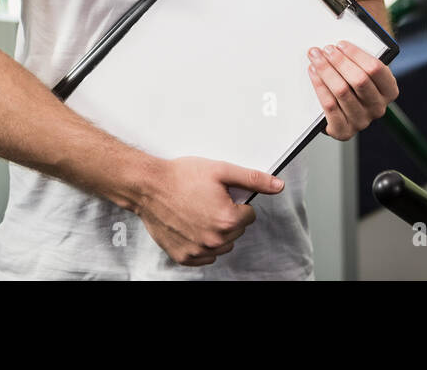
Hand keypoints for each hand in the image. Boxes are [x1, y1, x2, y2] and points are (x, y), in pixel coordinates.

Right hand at [135, 156, 284, 265]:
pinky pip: (204, 256)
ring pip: (223, 244)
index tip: (220, 194)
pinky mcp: (184, 257)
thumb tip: (277, 186)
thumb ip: (252, 179)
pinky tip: (191, 226)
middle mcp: (215, 240)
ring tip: (199, 212)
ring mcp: (198, 251)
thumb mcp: (221, 170)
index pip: (249, 215)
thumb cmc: (180, 177)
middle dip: (227, 216)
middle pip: (236, 230)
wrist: (149, 186)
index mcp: (227, 219)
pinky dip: (202, 244)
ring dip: (216, 231)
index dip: (236, 201)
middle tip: (208, 200)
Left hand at [307, 40, 398, 140]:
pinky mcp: (344, 131)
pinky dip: (319, 87)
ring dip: (326, 71)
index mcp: (389, 90)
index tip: (340, 44)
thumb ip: (359, 56)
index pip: (376, 69)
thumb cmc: (355, 82)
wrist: (345, 110)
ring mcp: (361, 121)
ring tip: (315, 58)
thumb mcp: (364, 68)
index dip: (356, 54)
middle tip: (325, 49)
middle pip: (359, 80)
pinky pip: (330, 106)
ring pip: (342, 91)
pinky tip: (313, 73)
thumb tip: (342, 40)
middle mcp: (378, 107)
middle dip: (339, 61)